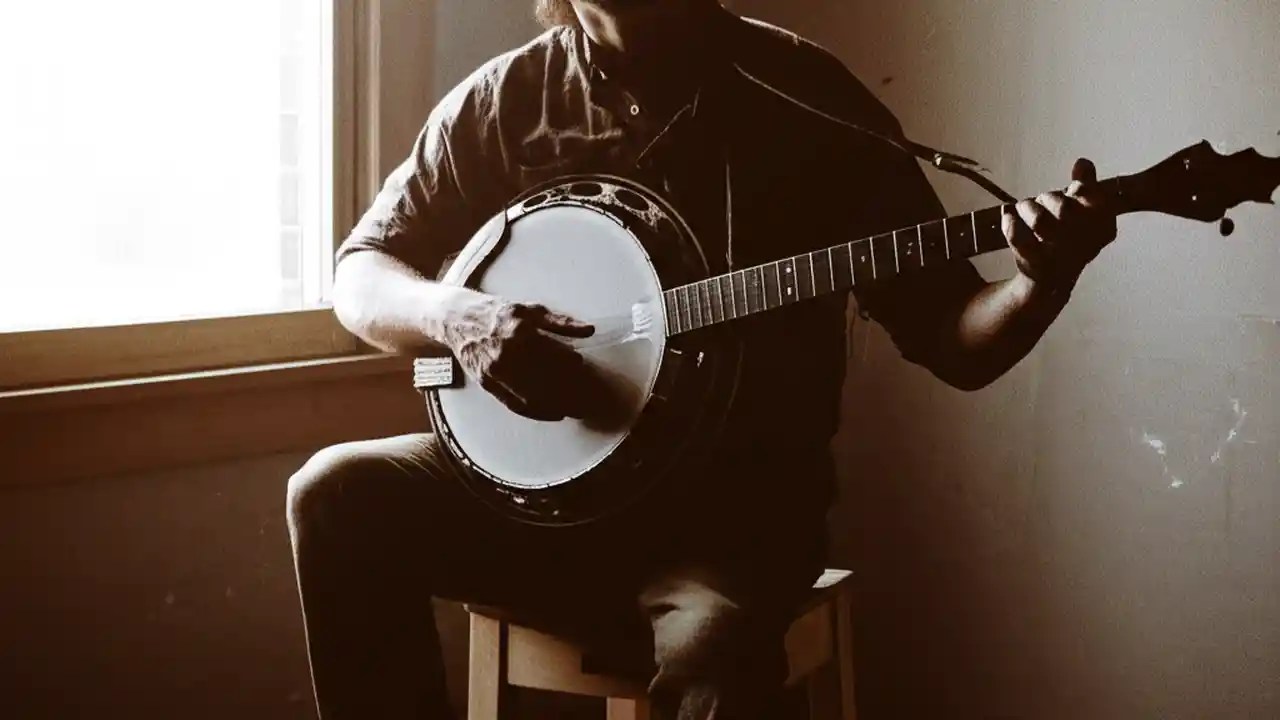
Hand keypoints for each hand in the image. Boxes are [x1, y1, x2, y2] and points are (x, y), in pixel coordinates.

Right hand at [442, 290, 607, 421]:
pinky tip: (554, 413)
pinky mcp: (488, 384)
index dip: (572, 363)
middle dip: (569, 390)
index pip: (555, 354)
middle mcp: (508, 355)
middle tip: (587, 398)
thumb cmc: (498, 313)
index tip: (582, 367)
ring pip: (533, 396)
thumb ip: (561, 321)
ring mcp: (496, 372)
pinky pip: (515, 405)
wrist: (458, 320)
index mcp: (521, 332)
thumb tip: (588, 330)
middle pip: (546, 379)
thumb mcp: (531, 309)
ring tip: (576, 409)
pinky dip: (537, 412)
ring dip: (557, 405)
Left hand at [1003, 158, 1117, 293]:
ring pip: (1039, 221)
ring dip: (1028, 208)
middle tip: (1043, 201)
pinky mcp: (1035, 266)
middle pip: (1064, 208)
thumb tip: (1083, 163)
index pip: (1098, 202)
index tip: (1074, 189)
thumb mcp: (1082, 210)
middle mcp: (1085, 245)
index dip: (1083, 191)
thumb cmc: (1070, 236)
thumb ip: (1085, 186)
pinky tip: (1008, 218)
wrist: (1053, 277)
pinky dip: (1010, 223)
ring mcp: (1059, 257)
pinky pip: (1018, 236)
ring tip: (1025, 210)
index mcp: (1104, 227)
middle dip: (1049, 198)